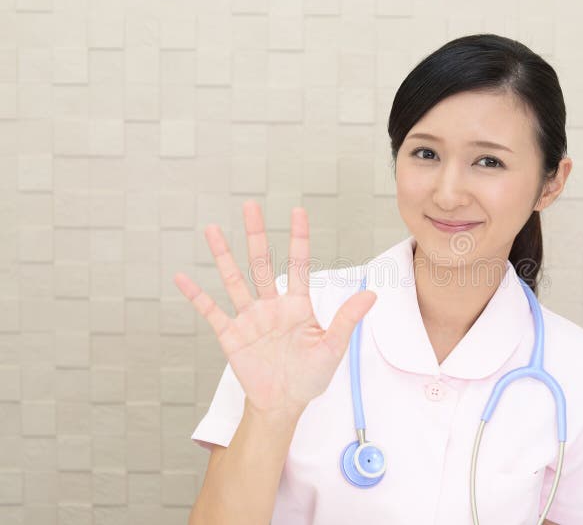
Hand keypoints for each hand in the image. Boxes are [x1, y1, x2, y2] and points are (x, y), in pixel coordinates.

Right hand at [174, 202, 376, 416]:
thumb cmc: (310, 377)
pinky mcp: (231, 335)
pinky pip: (211, 312)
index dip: (298, 238)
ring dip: (222, 255)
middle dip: (256, 234)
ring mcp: (250, 318)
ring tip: (212, 229)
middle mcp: (272, 305)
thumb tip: (372, 294)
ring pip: (234, 280)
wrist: (283, 404)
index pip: (298, 264)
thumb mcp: (333, 348)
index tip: (297, 211)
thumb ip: (347, 319)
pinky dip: (197, 296)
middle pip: (261, 263)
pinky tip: (182, 278)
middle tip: (250, 206)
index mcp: (298, 305)